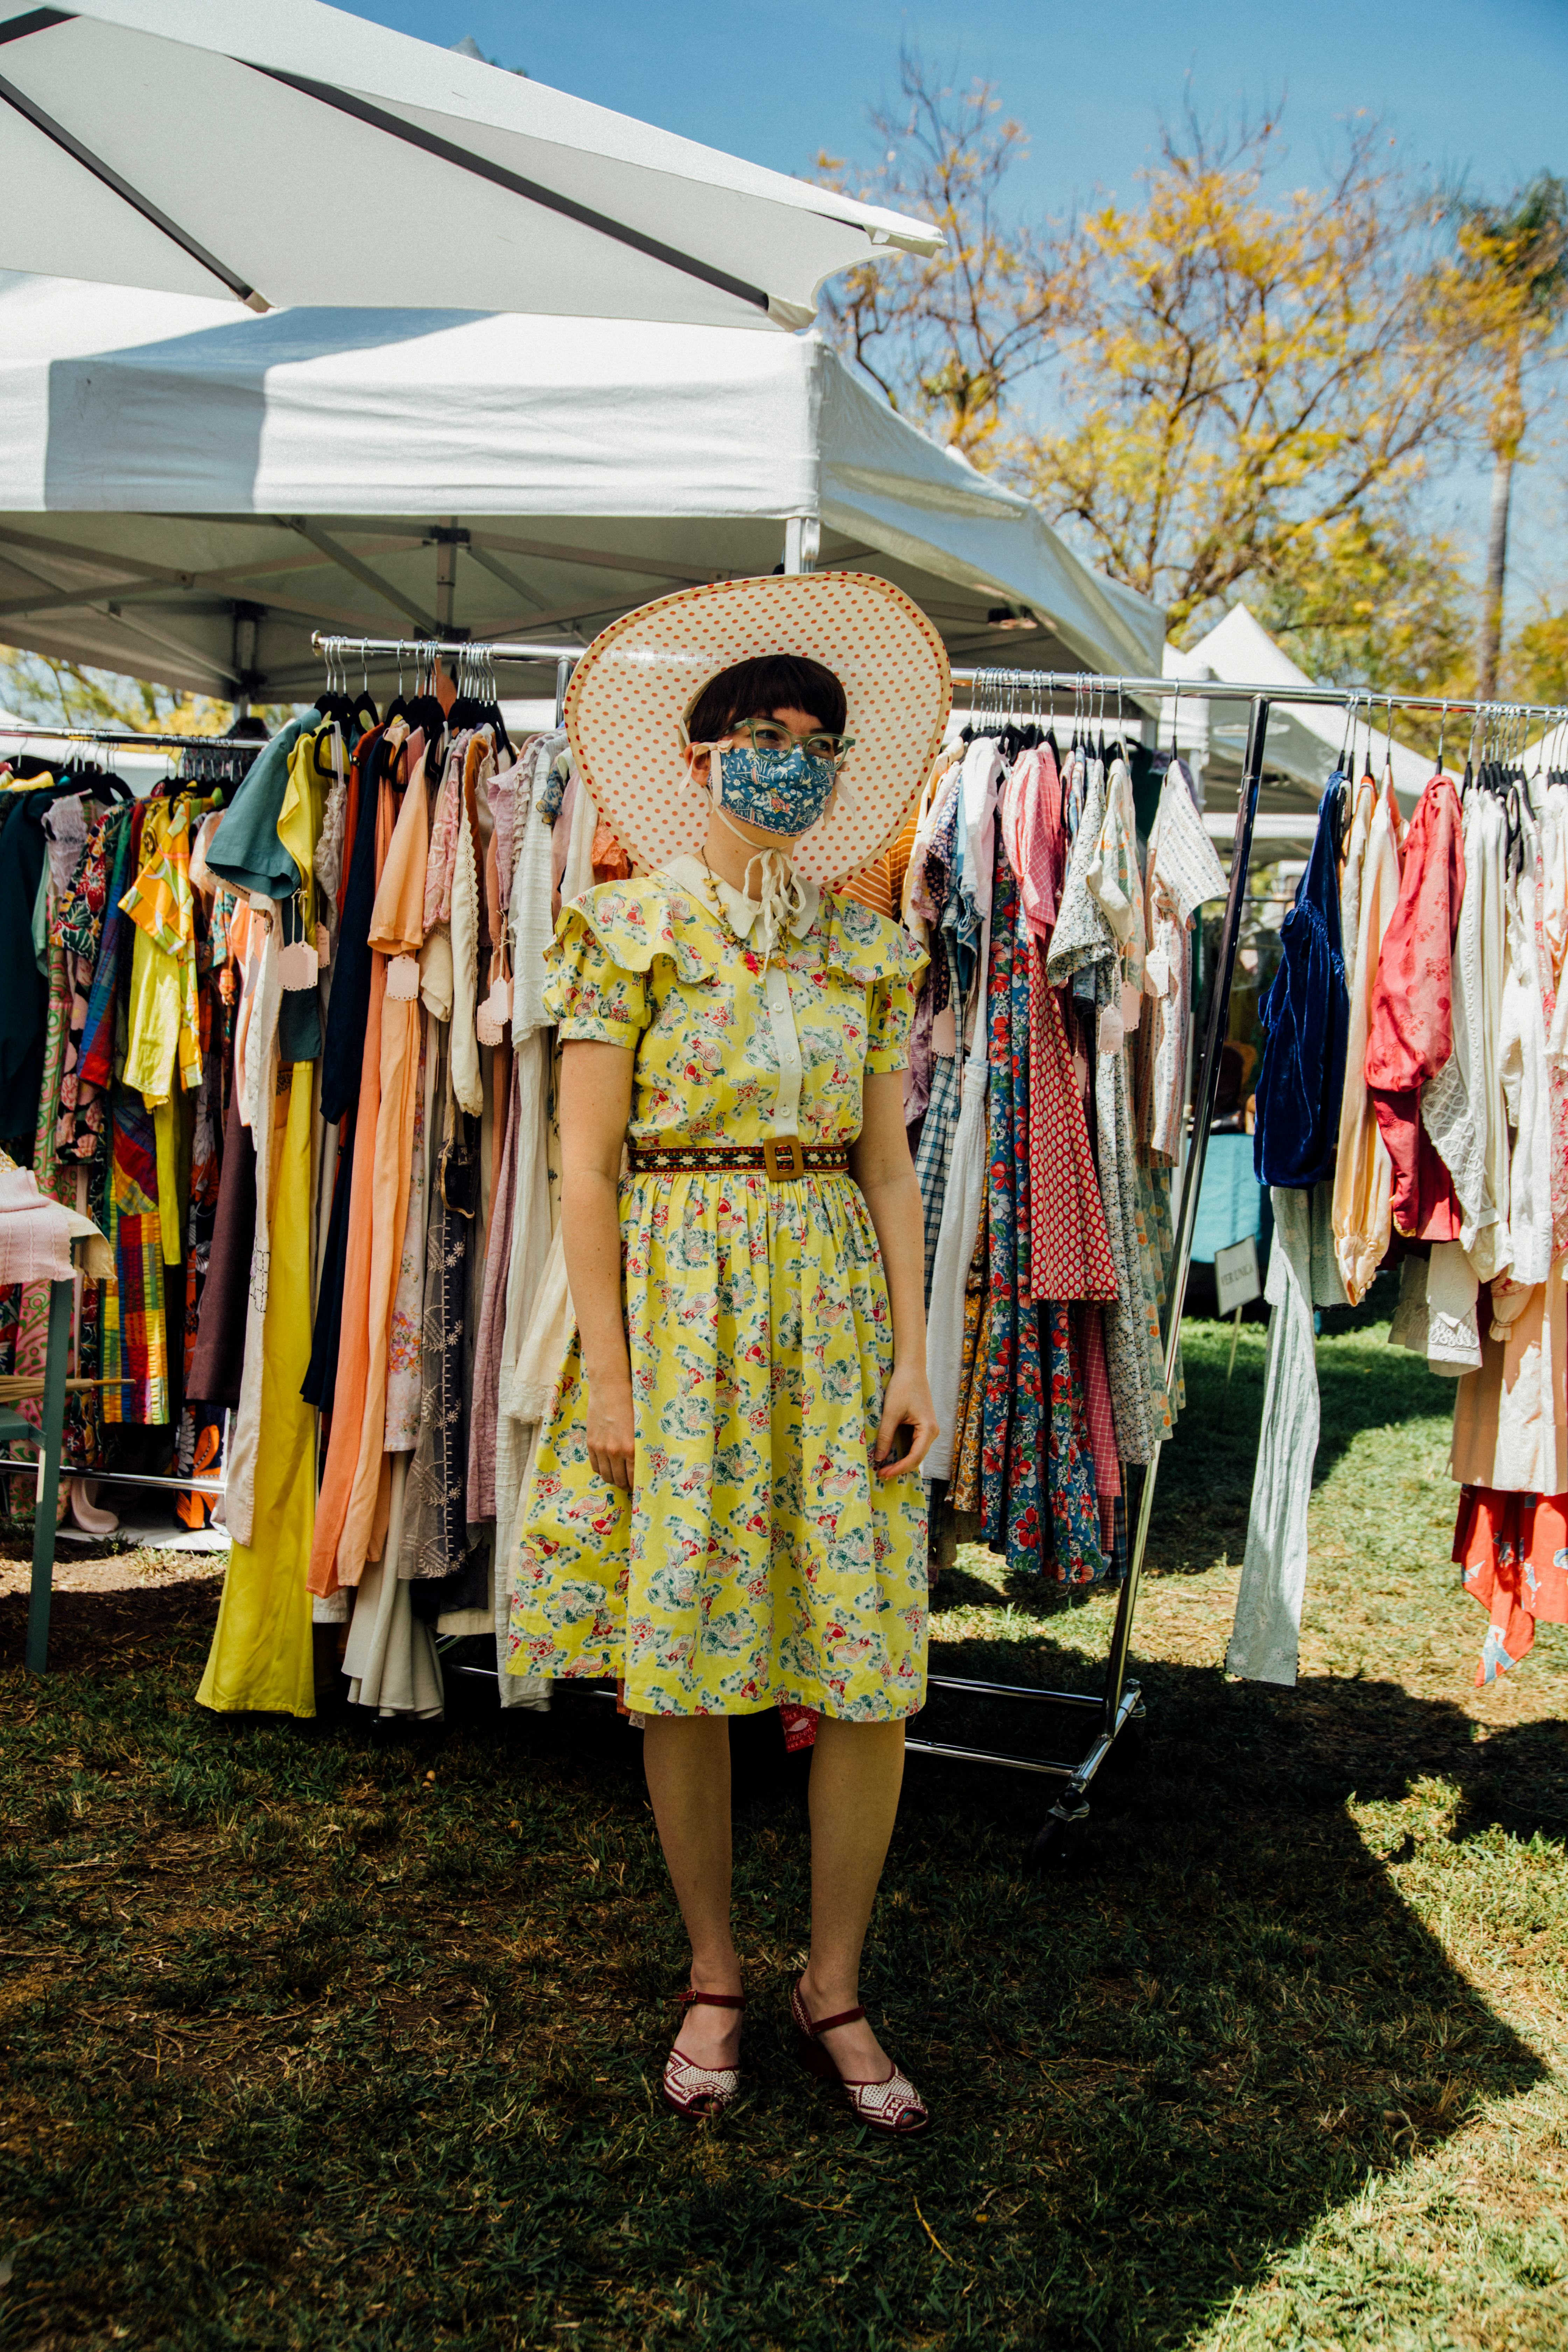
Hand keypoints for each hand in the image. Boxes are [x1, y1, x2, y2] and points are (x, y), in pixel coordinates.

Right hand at [585, 1374, 635, 1490]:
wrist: (610, 1388)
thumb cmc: (632, 1404)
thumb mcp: (643, 1427)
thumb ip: (643, 1447)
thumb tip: (647, 1465)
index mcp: (632, 1448)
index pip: (635, 1478)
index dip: (639, 1487)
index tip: (642, 1488)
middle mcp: (616, 1451)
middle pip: (620, 1480)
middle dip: (627, 1486)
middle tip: (632, 1485)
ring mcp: (601, 1448)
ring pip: (607, 1476)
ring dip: (614, 1480)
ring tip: (620, 1478)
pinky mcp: (591, 1443)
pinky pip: (595, 1466)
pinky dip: (602, 1470)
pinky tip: (609, 1467)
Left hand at [873, 1363, 938, 1479]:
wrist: (911, 1369)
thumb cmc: (903, 1387)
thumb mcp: (891, 1413)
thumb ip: (885, 1436)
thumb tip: (878, 1459)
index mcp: (929, 1430)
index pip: (915, 1458)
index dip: (898, 1468)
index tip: (882, 1473)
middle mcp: (932, 1432)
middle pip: (917, 1458)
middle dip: (899, 1468)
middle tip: (881, 1474)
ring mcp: (929, 1430)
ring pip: (916, 1453)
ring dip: (901, 1462)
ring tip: (884, 1468)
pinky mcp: (923, 1427)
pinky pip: (914, 1445)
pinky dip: (902, 1453)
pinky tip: (890, 1457)